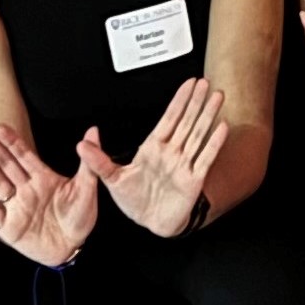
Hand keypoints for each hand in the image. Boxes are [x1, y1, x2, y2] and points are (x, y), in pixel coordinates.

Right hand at [0, 122, 104, 266]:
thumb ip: (88, 162)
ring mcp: (15, 206)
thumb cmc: (80, 217)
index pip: (24, 155)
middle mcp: (25, 189)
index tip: (0, 127)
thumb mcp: (87, 188)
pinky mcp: (7, 225)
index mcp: (43, 178)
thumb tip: (93, 131)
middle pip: (6, 165)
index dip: (12, 142)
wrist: (72, 247)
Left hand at [100, 77, 226, 235]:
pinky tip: (221, 128)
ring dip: (207, 115)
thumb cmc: (134, 200)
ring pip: (198, 135)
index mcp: (153, 148)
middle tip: (205, 83)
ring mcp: (184, 165)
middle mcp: (171, 153)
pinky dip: (214, 143)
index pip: (169, 119)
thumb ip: (98, 161)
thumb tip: (82, 144)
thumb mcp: (111, 179)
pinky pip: (205, 159)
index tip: (188, 85)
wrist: (150, 222)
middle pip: (186, 121)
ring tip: (217, 97)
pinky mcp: (193, 180)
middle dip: (195, 101)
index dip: (179, 101)